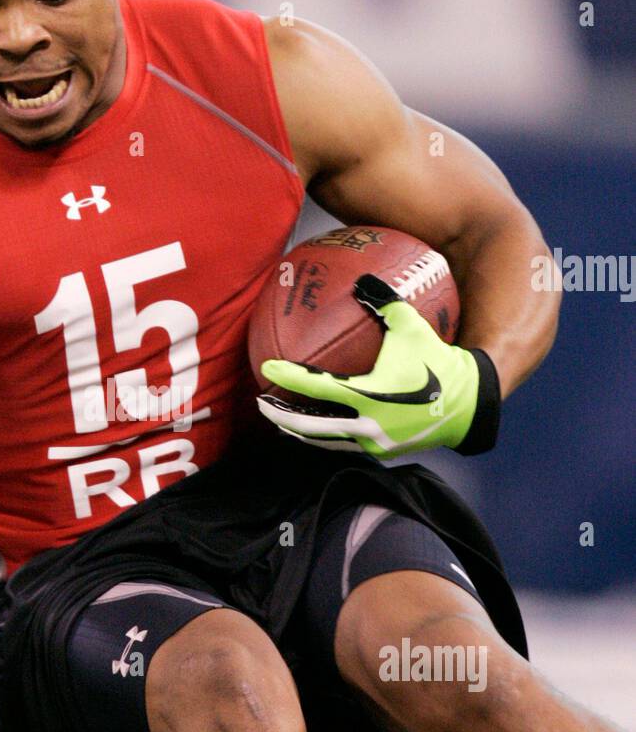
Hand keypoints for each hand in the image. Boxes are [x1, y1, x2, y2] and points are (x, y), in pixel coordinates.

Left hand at [256, 273, 500, 458]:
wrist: (469, 405)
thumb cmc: (439, 362)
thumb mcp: (413, 328)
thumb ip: (386, 303)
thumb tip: (363, 278)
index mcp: (368, 396)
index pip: (317, 388)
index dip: (288, 379)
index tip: (267, 370)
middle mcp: (366, 425)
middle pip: (309, 427)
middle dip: (281, 417)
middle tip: (261, 403)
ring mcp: (372, 443)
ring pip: (324, 441)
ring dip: (299, 431)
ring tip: (280, 419)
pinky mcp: (381, 452)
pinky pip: (344, 444)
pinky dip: (324, 436)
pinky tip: (315, 426)